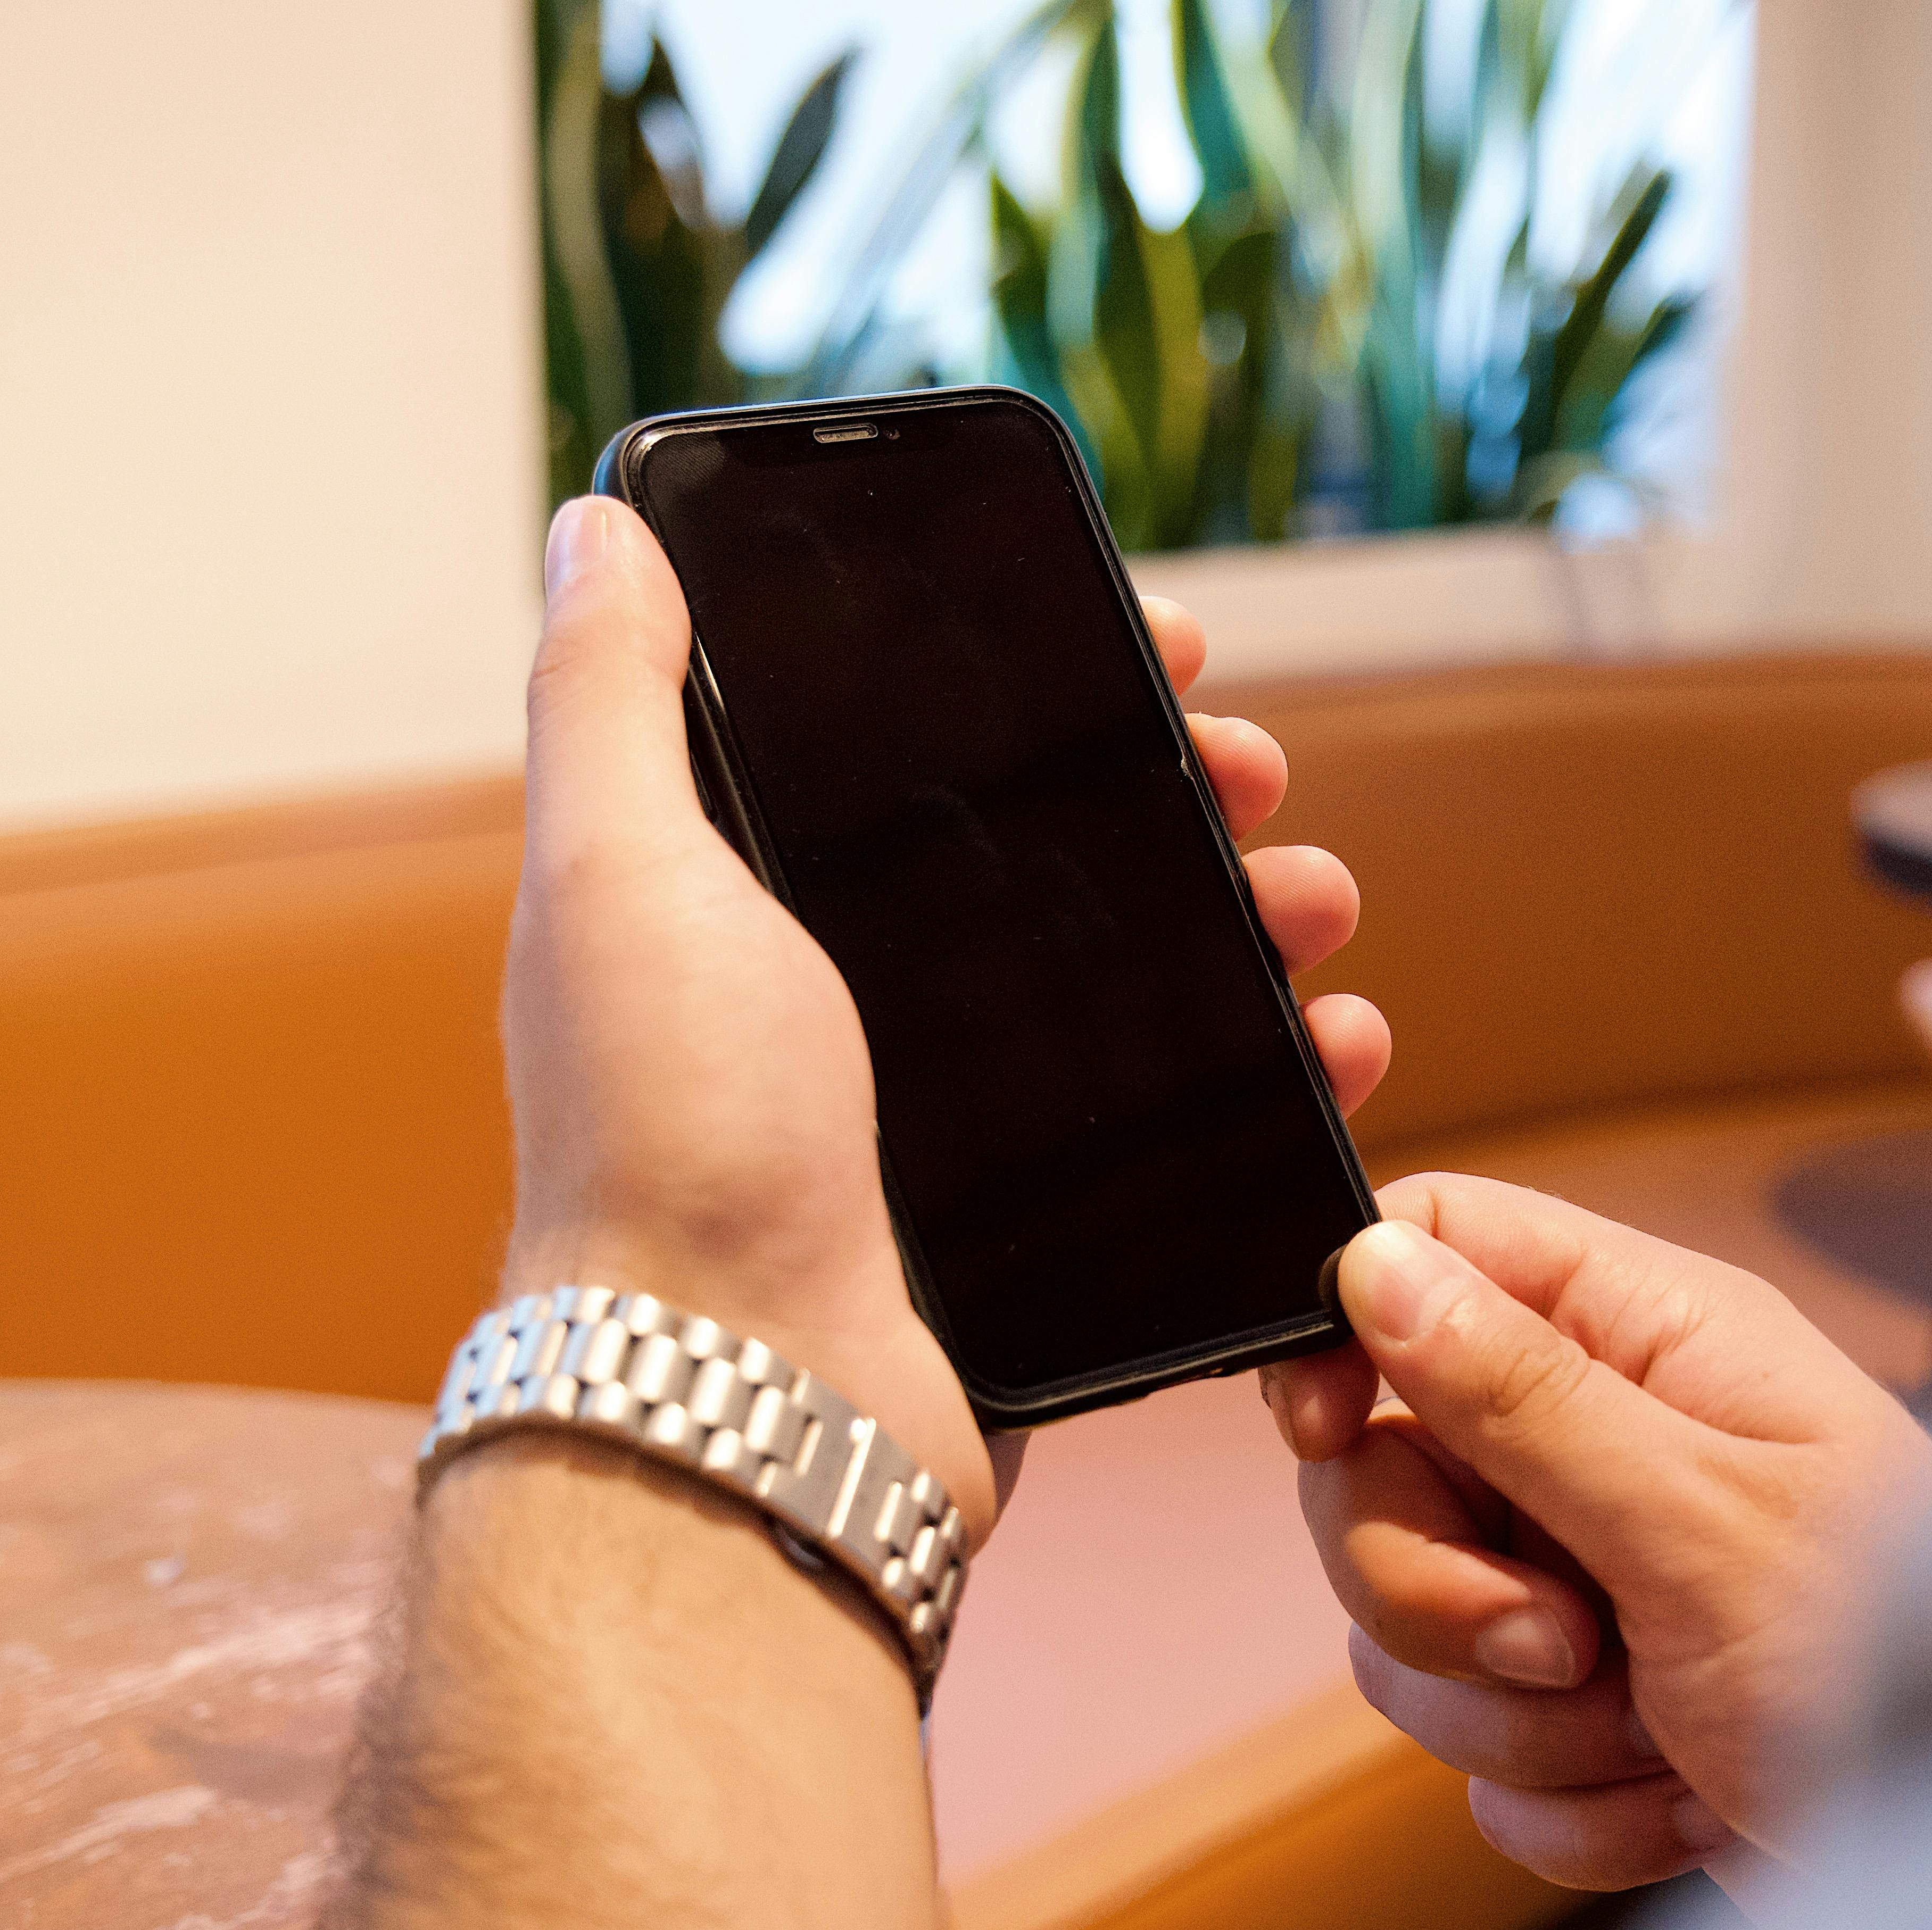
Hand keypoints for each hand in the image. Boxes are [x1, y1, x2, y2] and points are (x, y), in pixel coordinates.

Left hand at [502, 495, 1392, 1539]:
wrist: (749, 1406)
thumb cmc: (669, 1139)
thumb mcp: (615, 875)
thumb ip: (607, 700)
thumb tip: (600, 522)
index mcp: (759, 905)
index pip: (919, 747)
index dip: (1040, 678)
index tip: (1153, 641)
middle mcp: (852, 1002)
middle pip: (1054, 859)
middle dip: (1177, 793)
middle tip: (1257, 775)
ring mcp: (952, 1123)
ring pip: (1139, 986)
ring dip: (1249, 919)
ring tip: (1320, 901)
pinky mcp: (1036, 1230)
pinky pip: (1182, 1127)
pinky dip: (1271, 1076)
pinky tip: (1331, 1046)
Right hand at [1265, 1176, 1931, 1890]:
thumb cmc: (1901, 1672)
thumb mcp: (1703, 1517)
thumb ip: (1527, 1392)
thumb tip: (1376, 1262)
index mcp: (1655, 1338)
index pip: (1435, 1248)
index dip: (1345, 1327)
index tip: (1329, 1430)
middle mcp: (1616, 1440)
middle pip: (1384, 1462)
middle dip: (1436, 1583)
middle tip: (1561, 1640)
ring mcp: (1598, 1576)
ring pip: (1413, 1629)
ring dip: (1516, 1716)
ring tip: (1654, 1733)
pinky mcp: (1594, 1708)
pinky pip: (1480, 1751)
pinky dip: (1567, 1800)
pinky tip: (1681, 1803)